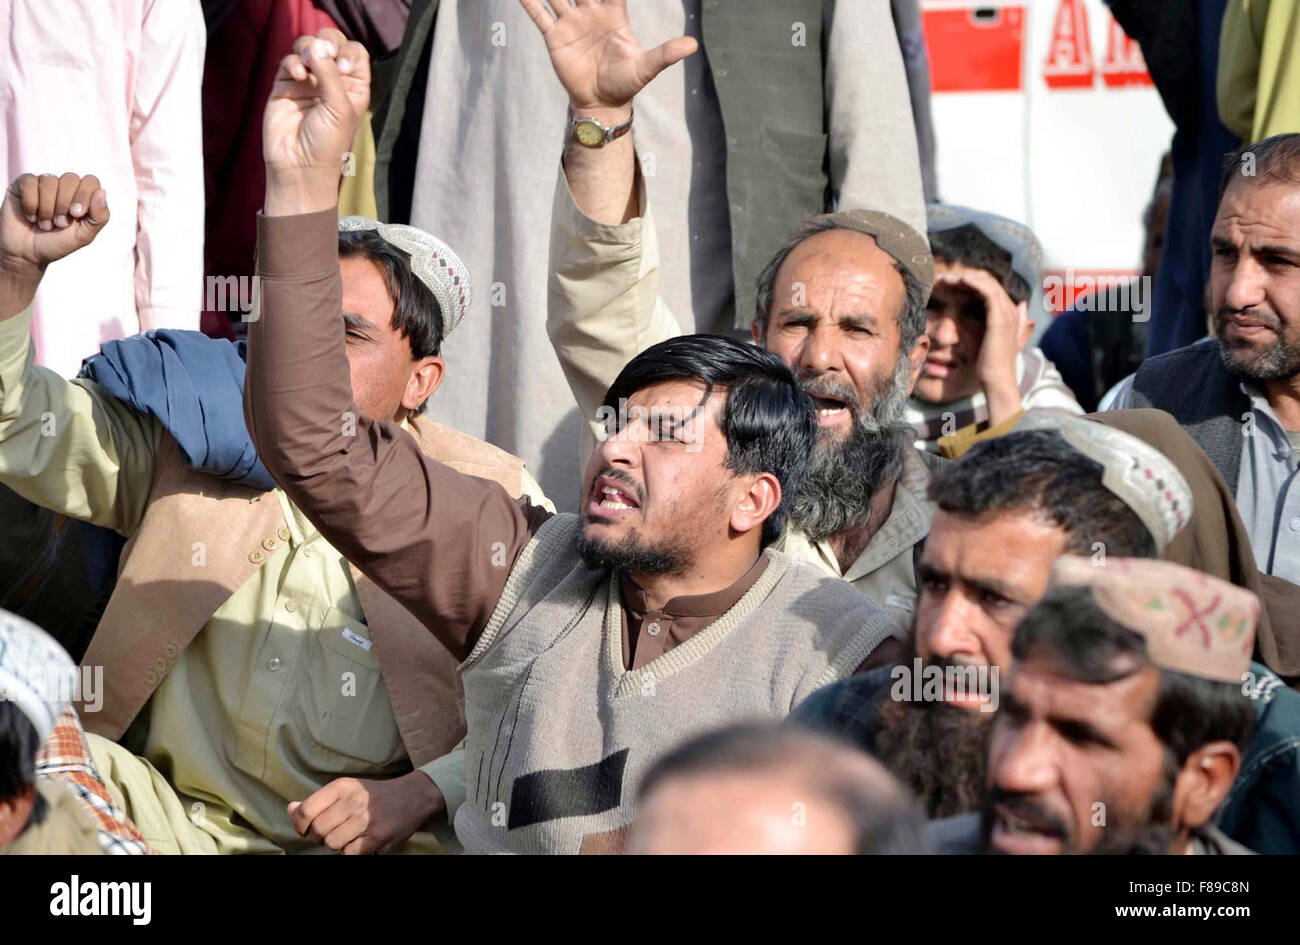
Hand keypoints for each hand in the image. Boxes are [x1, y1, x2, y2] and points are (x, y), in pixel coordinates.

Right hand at [0, 173, 108, 318]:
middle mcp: (62, 188)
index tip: (77, 217)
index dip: (85, 198)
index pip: (91, 181)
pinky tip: (31, 217)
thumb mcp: (83, 237)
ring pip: (51, 181)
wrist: (26, 257)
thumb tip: (102, 192)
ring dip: (49, 208)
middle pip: (72, 179)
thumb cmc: (55, 247)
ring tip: (44, 224)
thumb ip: (99, 217)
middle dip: (66, 205)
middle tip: (58, 224)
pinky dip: (33, 202)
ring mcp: (42, 185)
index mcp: (81, 197)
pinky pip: (31, 181)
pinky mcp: (22, 186)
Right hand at [262, 28, 369, 214]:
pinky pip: (289, 62)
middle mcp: (331, 81)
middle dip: (328, 41)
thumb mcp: (339, 107)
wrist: (300, 166)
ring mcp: (307, 82)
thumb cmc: (328, 143)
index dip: (349, 52)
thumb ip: (330, 73)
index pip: (354, 53)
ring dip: (309, 47)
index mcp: (353, 87)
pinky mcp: (285, 86)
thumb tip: (317, 44)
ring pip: (308, 47)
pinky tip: (299, 76)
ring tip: (309, 62)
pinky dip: (294, 63)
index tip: (344, 68)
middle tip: (326, 54)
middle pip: (331, 43)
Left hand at [288, 772, 445, 854]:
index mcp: (342, 786)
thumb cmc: (374, 795)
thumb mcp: (346, 789)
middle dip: (320, 837)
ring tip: (348, 836)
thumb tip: (291, 809)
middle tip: (331, 833)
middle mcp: (352, 801)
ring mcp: (365, 819)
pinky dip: (350, 851)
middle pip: (318, 830)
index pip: (306, 810)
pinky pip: (349, 853)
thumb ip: (318, 800)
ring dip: (337, 845)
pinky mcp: (377, 837)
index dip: (300, 825)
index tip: (306, 829)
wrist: (413, 796)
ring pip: (332, 844)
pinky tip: (359, 842)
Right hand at [520, 0, 696, 115]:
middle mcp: (590, 13)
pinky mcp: (555, 37)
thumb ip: (666, 54)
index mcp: (613, 14)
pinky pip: (540, 14)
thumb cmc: (625, 83)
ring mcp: (571, 23)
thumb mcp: (647, 67)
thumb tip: (693, 46)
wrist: (601, 103)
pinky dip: (529, 1)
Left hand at [939, 267, 1029, 420]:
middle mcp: (1010, 310)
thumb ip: (983, 326)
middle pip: (987, 283)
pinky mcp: (1000, 318)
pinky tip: (956, 281)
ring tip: (944, 279)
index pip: (989, 289)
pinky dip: (972, 282)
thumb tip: (978, 321)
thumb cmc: (988, 367)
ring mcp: (1007, 313)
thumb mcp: (984, 342)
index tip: (947, 286)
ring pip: (987, 283)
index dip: (968, 284)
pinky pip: (987, 291)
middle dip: (963, 278)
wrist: (997, 382)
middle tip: (942, 279)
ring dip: (964, 278)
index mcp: (1008, 314)